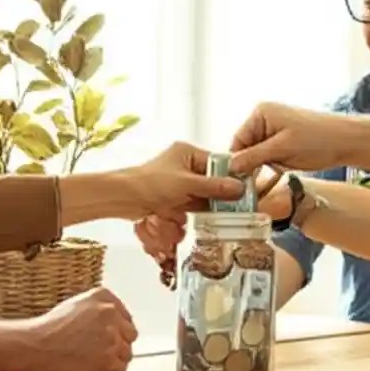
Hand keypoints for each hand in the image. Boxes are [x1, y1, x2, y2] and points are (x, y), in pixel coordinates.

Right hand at [22, 287, 138, 370]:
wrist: (34, 345)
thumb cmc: (50, 327)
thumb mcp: (77, 304)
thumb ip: (100, 308)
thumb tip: (121, 323)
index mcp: (103, 296)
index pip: (126, 317)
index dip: (116, 330)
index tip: (102, 337)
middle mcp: (110, 313)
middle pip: (130, 334)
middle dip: (118, 343)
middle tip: (98, 350)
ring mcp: (110, 336)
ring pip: (127, 353)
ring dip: (114, 359)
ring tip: (92, 359)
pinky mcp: (107, 359)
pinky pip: (121, 368)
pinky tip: (93, 368)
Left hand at [124, 142, 244, 218]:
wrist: (123, 198)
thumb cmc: (150, 183)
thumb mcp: (187, 184)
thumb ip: (214, 187)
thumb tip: (239, 188)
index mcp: (187, 152)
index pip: (218, 162)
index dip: (232, 175)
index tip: (246, 188)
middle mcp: (184, 165)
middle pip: (212, 179)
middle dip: (224, 192)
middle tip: (241, 205)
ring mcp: (179, 182)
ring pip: (205, 193)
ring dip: (214, 203)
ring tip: (231, 214)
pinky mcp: (174, 197)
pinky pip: (194, 203)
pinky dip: (202, 210)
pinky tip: (214, 218)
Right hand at [229, 102, 353, 173]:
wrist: (348, 142)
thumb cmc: (318, 139)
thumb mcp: (281, 149)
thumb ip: (253, 157)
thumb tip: (230, 166)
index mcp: (261, 113)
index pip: (237, 141)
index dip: (236, 162)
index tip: (236, 182)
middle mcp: (265, 119)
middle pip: (245, 149)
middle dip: (249, 166)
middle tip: (251, 186)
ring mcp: (274, 130)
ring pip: (256, 156)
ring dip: (261, 168)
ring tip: (268, 179)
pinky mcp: (284, 142)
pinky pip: (268, 157)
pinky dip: (270, 167)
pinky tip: (278, 173)